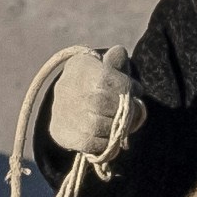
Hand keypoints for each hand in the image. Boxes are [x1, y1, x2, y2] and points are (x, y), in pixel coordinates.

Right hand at [38, 47, 138, 175]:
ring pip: (96, 125)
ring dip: (115, 128)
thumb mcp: (109, 67)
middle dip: (122, 110)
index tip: (136, 90)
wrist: (74, 103)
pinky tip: (108, 136)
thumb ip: (117, 61)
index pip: (105, 79)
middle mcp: (65, 87)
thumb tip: (119, 53)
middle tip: (131, 112)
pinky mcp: (60, 133)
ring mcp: (60, 112)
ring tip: (120, 124)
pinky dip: (105, 142)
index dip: (126, 87)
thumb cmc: (100, 82)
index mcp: (78, 67)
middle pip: (100, 103)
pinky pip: (89, 143)